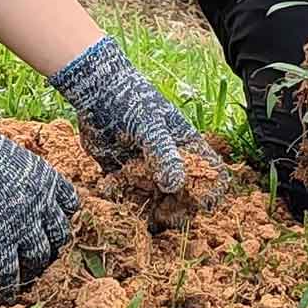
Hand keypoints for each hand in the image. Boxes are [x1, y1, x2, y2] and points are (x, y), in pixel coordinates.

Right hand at [0, 90, 80, 299]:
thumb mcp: (16, 159)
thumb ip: (24, 182)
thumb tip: (16, 197)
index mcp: (49, 179)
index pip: (71, 205)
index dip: (63, 219)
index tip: (55, 228)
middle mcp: (43, 203)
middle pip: (60, 236)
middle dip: (53, 249)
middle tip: (42, 259)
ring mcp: (23, 222)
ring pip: (39, 256)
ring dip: (33, 270)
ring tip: (26, 281)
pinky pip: (10, 269)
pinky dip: (9, 286)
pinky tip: (5, 295)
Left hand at [53, 35, 223, 200]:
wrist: (97, 92)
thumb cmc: (132, 102)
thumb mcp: (151, 126)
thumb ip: (163, 154)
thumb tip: (174, 186)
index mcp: (185, 146)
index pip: (209, 172)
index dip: (211, 191)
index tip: (200, 204)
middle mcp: (168, 161)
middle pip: (183, 195)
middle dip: (176, 210)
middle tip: (163, 216)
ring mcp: (145, 169)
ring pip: (154, 200)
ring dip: (148, 209)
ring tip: (136, 205)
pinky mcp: (121, 173)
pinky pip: (126, 193)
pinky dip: (121, 196)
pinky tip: (111, 185)